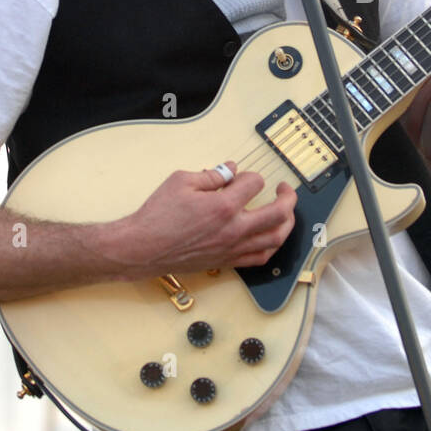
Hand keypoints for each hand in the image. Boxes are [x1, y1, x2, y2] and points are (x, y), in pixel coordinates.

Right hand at [115, 162, 296, 277]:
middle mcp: (233, 229)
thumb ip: (211, 175)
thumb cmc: (158, 216)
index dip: (250, 175)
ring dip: (286, 224)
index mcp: (223, 206)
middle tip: (285, 189)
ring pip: (275, 239)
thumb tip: (231, 169)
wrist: (142, 248)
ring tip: (285, 213)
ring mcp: (232, 248)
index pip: (254, 183)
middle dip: (288, 198)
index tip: (241, 175)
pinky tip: (270, 237)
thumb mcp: (181, 181)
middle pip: (279, 214)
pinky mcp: (227, 262)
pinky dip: (271, 246)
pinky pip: (260, 258)